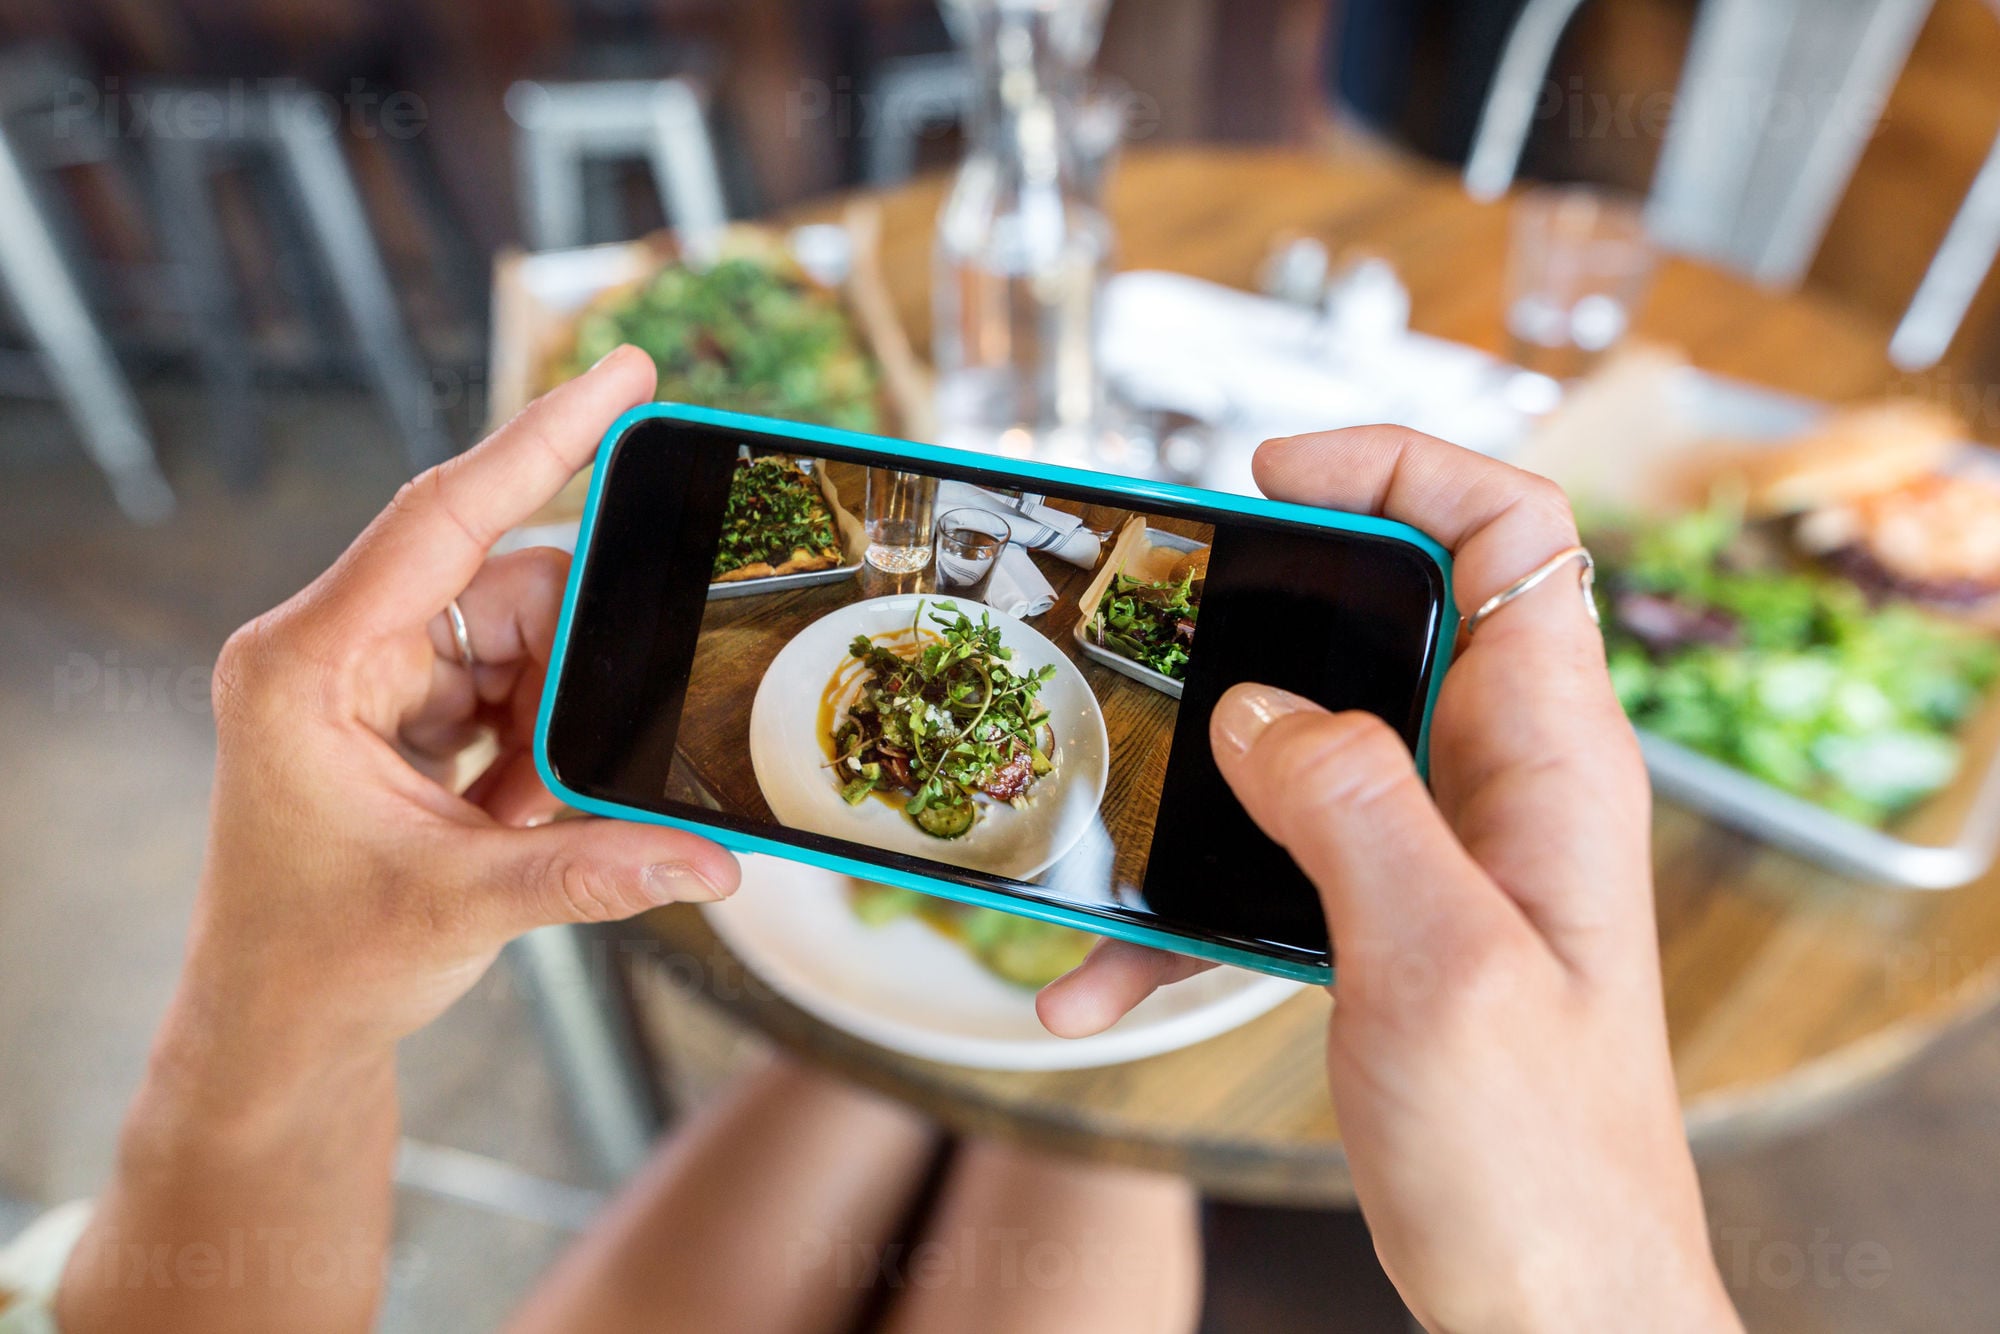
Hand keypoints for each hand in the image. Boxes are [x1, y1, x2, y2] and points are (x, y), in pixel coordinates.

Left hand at [183, 346, 738, 1076]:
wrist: (277, 1027)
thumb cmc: (322, 960)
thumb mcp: (465, 907)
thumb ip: (594, 872)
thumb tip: (712, 860)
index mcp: (308, 665)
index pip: (442, 516)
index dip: (540, 440)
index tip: (623, 374)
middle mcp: (333, 650)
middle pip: (498, 587)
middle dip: (568, 661)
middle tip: (571, 750)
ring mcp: (366, 680)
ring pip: (514, 639)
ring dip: (553, 717)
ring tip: (520, 813)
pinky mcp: (396, 713)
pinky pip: (504, 686)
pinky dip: (537, 743)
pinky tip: (513, 812)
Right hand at [1037, 429, 1736, 1330]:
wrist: (1546, 1303)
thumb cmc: (1538, 1156)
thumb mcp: (1442, 964)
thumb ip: (1353, 809)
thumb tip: (1260, 710)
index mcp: (1547, 756)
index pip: (1509, 532)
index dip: (1399, 466)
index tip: (1272, 477)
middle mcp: (1495, 781)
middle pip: (1379, 618)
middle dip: (1254, 614)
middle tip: (1150, 627)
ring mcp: (1436, 851)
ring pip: (1299, 749)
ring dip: (1192, 784)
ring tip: (1096, 820)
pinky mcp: (1381, 920)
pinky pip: (1267, 870)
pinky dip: (1183, 910)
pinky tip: (1098, 977)